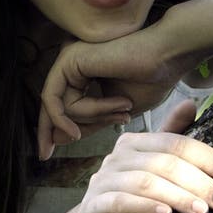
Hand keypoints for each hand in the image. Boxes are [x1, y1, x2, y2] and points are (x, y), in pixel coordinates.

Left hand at [37, 30, 184, 160]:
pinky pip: (58, 98)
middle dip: (50, 131)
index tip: (49, 153)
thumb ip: (90, 121)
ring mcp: (69, 59)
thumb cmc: (151, 80)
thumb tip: (61, 138)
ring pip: (60, 106)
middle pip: (51, 105)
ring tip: (124, 108)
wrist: (166, 57)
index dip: (56, 129)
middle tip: (46, 154)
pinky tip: (105, 113)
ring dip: (93, 117)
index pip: (60, 105)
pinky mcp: (69, 59)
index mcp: (82, 73)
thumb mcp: (115, 111)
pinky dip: (82, 112)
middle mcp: (72, 64)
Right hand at [60, 102, 212, 212]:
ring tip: (203, 212)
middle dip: (197, 181)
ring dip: (177, 196)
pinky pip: (119, 202)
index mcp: (134, 143)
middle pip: (163, 162)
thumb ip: (171, 137)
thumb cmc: (129, 195)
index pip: (174, 143)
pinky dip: (145, 207)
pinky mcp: (92, 206)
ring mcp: (102, 180)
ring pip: (144, 182)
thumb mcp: (151, 166)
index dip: (205, 156)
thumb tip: (191, 103)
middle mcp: (116, 156)